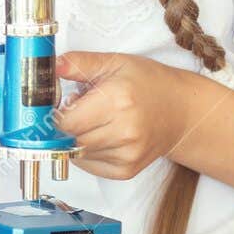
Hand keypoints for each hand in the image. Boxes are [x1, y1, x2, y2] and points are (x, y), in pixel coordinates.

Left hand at [54, 51, 193, 180]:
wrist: (181, 111)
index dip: (57, 114)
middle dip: (67, 126)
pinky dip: (87, 153)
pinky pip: (91, 166)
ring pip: (78, 154)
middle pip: (70, 139)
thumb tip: (52, 66)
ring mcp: (127, 154)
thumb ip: (79, 63)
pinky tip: (101, 136)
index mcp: (117, 100)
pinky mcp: (127, 170)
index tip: (62, 105)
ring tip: (95, 121)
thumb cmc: (149, 84)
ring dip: (77, 139)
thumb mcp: (114, 63)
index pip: (66, 122)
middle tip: (80, 111)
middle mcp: (124, 131)